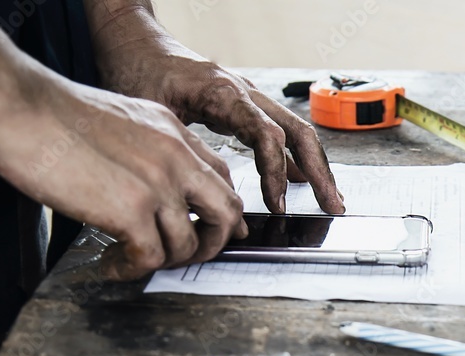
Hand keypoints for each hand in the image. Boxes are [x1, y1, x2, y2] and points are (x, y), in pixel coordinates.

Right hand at [0, 58, 246, 280]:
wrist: (20, 108)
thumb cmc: (56, 115)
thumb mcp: (126, 119)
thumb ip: (155, 149)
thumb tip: (162, 184)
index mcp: (175, 134)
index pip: (223, 178)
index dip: (225, 211)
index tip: (218, 230)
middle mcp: (176, 159)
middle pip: (226, 213)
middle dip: (213, 243)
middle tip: (188, 255)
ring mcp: (157, 185)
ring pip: (187, 244)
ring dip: (163, 262)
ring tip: (132, 259)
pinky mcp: (131, 211)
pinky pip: (151, 258)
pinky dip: (132, 270)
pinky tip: (112, 264)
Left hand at [90, 7, 344, 214]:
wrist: (133, 42)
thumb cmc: (136, 71)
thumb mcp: (151, 112)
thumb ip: (181, 148)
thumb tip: (205, 193)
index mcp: (224, 93)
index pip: (267, 136)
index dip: (276, 173)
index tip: (277, 204)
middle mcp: (244, 93)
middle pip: (298, 132)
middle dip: (319, 171)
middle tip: (332, 204)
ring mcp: (249, 98)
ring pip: (297, 131)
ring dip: (316, 166)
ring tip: (330, 197)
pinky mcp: (245, 106)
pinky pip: (282, 131)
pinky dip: (297, 157)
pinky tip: (303, 179)